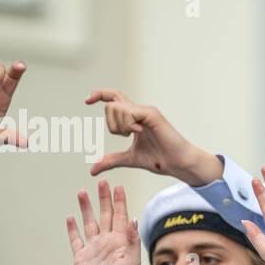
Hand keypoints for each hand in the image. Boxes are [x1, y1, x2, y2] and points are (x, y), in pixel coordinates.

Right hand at [66, 181, 140, 264]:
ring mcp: (93, 248)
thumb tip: (133, 219)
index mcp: (121, 241)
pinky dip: (72, 228)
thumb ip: (132, 240)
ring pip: (89, 222)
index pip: (121, 216)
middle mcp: (107, 241)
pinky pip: (76, 239)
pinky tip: (70, 217)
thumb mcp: (132, 260)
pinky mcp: (81, 256)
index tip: (117, 186)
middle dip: (104, 198)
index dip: (120, 201)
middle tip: (102, 181)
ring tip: (82, 192)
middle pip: (105, 215)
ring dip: (86, 208)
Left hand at [84, 90, 218, 184]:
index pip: (113, 98)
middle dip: (111, 124)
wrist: (178, 164)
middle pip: (110, 105)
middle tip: (125, 136)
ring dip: (120, 126)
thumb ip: (111, 161)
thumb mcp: (129, 159)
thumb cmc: (160, 159)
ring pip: (116, 108)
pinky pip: (129, 113)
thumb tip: (93, 170)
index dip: (98, 95)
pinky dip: (129, 125)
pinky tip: (140, 132)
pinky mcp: (151, 114)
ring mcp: (146, 111)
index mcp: (134, 117)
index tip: (86, 101)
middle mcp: (139, 110)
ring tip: (135, 134)